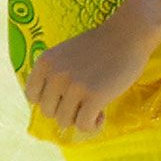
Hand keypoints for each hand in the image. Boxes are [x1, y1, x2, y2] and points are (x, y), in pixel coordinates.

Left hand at [22, 10, 160, 137]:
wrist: (128, 34)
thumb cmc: (99, 46)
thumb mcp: (65, 54)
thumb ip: (55, 74)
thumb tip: (50, 106)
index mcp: (45, 61)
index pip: (32, 96)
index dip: (49, 100)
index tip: (64, 97)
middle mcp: (56, 74)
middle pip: (48, 112)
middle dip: (65, 110)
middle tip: (83, 101)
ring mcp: (74, 85)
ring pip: (64, 121)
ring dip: (80, 118)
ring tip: (94, 106)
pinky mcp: (94, 96)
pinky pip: (84, 125)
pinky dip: (92, 125)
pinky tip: (102, 114)